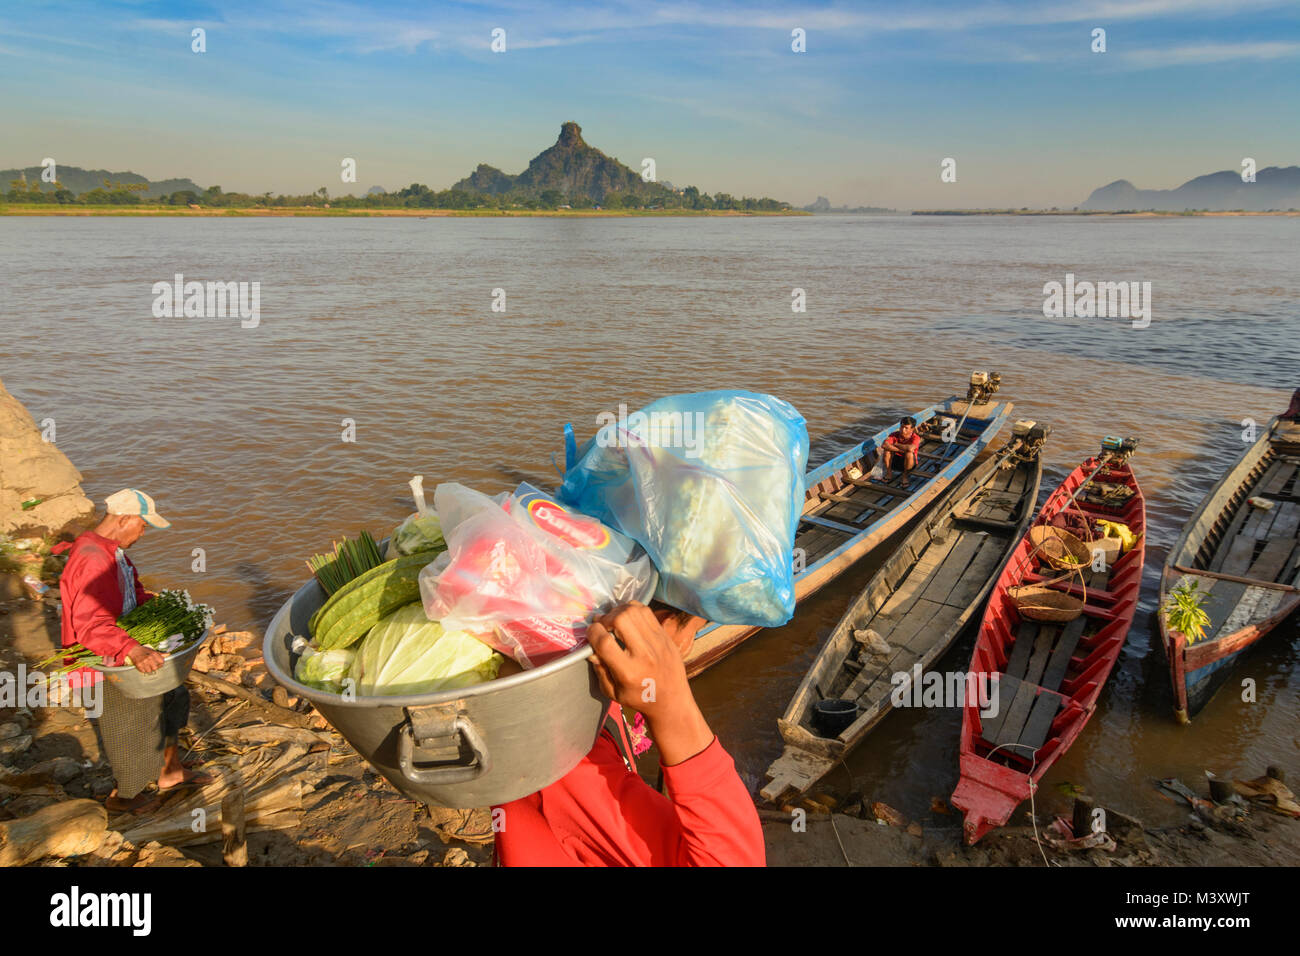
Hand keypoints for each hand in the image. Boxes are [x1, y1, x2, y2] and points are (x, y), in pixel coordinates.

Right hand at [129, 647, 164, 673]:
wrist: (134, 650)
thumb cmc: (144, 650)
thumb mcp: (153, 651)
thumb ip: (160, 654)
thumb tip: (168, 654)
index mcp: (153, 654)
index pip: (162, 662)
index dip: (161, 663)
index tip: (159, 663)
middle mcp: (149, 658)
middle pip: (156, 668)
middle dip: (155, 667)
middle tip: (153, 665)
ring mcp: (143, 662)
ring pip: (149, 670)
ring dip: (149, 669)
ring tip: (148, 666)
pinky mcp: (138, 665)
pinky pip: (143, 671)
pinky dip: (144, 670)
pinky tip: (143, 666)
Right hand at [588, 602, 713, 765]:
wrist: (671, 700)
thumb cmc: (639, 698)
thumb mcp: (613, 692)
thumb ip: (600, 669)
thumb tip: (591, 648)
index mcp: (629, 672)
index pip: (605, 642)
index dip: (593, 632)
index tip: (590, 632)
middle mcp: (644, 654)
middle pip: (621, 619)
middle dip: (606, 618)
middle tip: (602, 624)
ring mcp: (657, 642)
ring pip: (634, 611)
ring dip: (619, 611)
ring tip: (614, 619)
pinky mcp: (665, 636)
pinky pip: (646, 612)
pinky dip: (633, 610)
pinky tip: (627, 618)